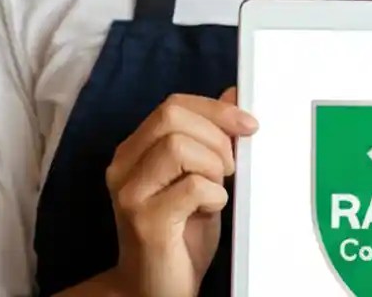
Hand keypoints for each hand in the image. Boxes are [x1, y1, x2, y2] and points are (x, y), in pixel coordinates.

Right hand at [105, 88, 257, 296]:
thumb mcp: (200, 179)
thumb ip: (211, 139)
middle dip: (216, 138)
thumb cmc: (181, 235)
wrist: (154, 289)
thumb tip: (235, 94)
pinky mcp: (146, 222)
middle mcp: (122, 168)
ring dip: (213, 167)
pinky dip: (214, 196)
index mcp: (133, 152)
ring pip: (178, 147)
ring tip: (216, 192)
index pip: (172, 105)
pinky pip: (192, 187)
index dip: (215, 109)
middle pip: (172, 117)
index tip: (248, 125)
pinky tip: (211, 210)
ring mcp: (130, 195)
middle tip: (229, 170)